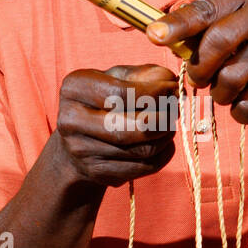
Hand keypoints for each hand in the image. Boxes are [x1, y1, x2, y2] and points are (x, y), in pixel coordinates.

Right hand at [56, 64, 179, 186]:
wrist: (76, 142)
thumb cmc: (103, 102)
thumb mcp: (117, 78)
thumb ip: (144, 74)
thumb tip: (170, 80)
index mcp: (74, 88)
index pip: (122, 93)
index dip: (155, 92)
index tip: (173, 89)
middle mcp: (72, 120)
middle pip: (136, 125)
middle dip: (165, 117)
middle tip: (175, 110)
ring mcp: (82, 151)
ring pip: (143, 149)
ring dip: (166, 136)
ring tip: (170, 125)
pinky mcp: (97, 173)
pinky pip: (144, 167)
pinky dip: (164, 154)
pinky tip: (165, 143)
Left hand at [145, 0, 247, 122]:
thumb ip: (215, 21)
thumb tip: (164, 36)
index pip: (205, 7)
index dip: (177, 25)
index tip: (153, 37)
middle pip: (215, 44)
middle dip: (200, 70)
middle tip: (200, 80)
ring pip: (230, 78)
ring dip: (221, 94)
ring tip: (226, 92)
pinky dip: (242, 111)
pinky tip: (247, 105)